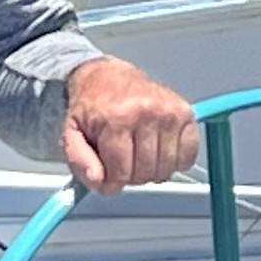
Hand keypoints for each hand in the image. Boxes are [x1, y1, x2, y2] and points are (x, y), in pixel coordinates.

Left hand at [60, 56, 197, 194]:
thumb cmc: (93, 107)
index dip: (113, 183)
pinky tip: (160, 152)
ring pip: (166, 168)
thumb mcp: (72, 133)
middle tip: (124, 163)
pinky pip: (188, 155)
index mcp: (115, 118)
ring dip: (153, 172)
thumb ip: (79, 161)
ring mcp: (168, 112)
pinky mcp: (184, 112)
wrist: (109, 77)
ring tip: (140, 157)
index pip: (121, 172)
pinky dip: (176, 162)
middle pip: (145, 172)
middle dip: (132, 177)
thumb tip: (97, 179)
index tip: (109, 178)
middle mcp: (145, 112)